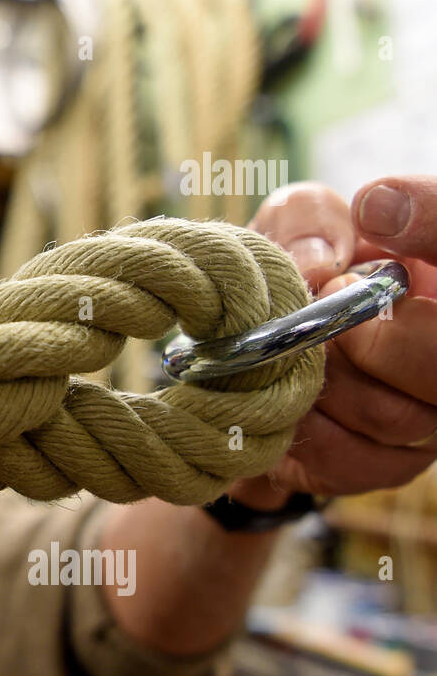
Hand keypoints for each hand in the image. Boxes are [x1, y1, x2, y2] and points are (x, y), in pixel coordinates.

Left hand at [228, 176, 436, 509]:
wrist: (256, 357)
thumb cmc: (292, 276)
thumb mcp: (292, 227)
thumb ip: (307, 221)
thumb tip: (321, 264)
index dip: (433, 219)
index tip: (375, 211)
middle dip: (367, 335)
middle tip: (321, 316)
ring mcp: (433, 415)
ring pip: (394, 415)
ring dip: (324, 385)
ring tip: (293, 358)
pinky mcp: (394, 464)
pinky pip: (354, 460)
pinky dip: (304, 430)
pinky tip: (288, 401)